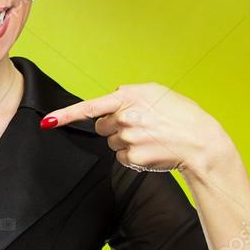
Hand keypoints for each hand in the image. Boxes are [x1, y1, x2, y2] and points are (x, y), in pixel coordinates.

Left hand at [40, 82, 230, 174]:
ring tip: (150, 136)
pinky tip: (151, 148)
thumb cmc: (182, 116)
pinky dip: (133, 154)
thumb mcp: (157, 93)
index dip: (66, 116)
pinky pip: (122, 157)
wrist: (201, 142)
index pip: (90, 107)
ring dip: (125, 140)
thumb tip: (113, 97)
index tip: (48, 122)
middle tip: (140, 125)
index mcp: (129, 97)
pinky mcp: (133, 156)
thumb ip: (130, 93)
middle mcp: (125, 117)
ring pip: (112, 142)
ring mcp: (128, 138)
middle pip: (102, 126)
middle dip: (115, 126)